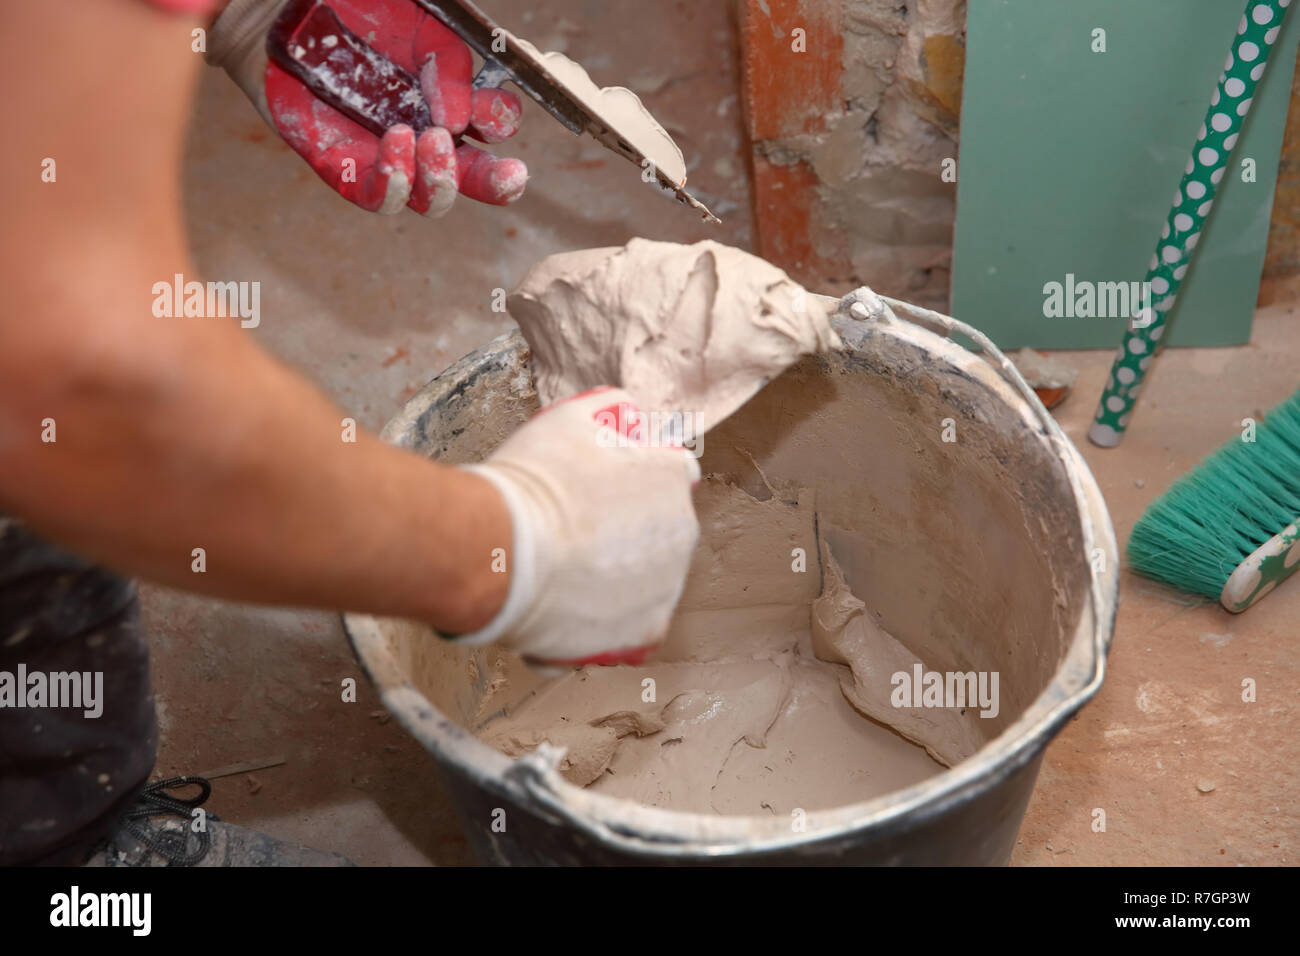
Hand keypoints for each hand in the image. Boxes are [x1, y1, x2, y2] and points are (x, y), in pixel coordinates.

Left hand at [207, 0, 526, 215]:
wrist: (285, 12)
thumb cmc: (360, 12)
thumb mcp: (419, 24)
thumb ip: (446, 63)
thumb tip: (458, 118)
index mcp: (450, 98)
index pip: (492, 125)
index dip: (501, 122)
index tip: (490, 108)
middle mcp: (424, 135)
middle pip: (472, 179)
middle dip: (497, 182)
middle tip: (511, 176)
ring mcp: (386, 157)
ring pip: (430, 200)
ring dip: (442, 178)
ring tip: (432, 139)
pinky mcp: (345, 168)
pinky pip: (378, 197)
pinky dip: (395, 181)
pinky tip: (397, 144)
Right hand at [457, 388, 700, 667]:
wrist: (501, 551)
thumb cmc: (531, 482)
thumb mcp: (568, 418)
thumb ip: (606, 411)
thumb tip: (620, 414)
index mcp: (672, 477)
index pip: (668, 475)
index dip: (630, 482)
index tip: (597, 492)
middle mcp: (682, 532)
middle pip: (657, 531)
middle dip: (622, 533)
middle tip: (569, 534)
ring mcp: (667, 586)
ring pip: (643, 581)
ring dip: (612, 580)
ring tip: (558, 574)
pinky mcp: (645, 631)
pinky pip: (628, 626)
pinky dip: (602, 624)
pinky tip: (563, 610)